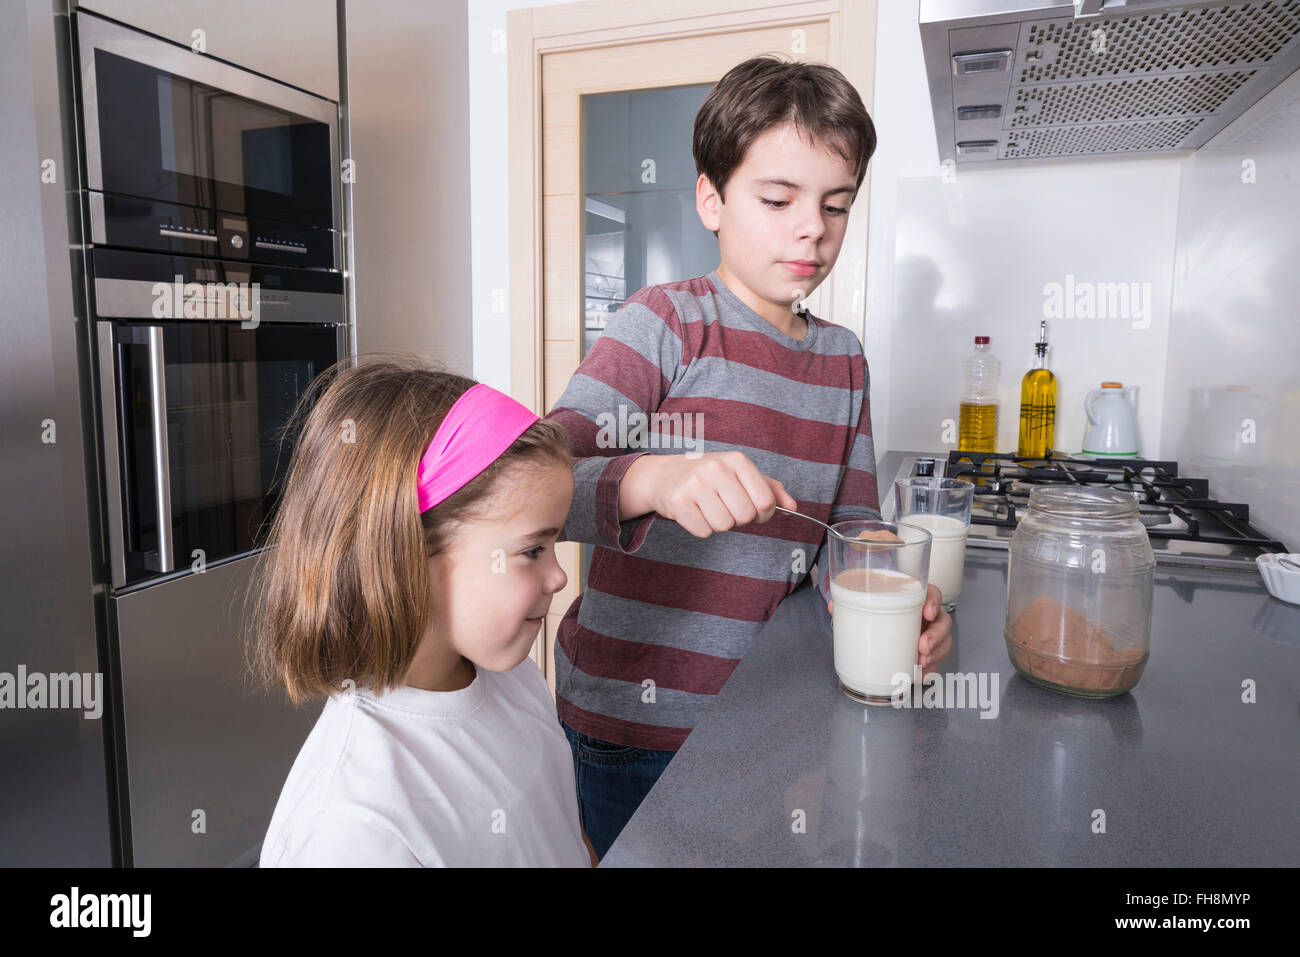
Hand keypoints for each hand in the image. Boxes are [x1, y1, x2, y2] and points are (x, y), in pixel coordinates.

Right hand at [624, 451, 798, 537]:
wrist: (664, 476)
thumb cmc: (709, 476)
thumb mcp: (740, 474)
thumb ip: (770, 489)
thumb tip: (793, 507)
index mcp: (737, 460)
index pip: (765, 501)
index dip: (763, 513)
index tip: (753, 509)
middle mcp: (716, 468)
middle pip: (745, 516)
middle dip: (738, 518)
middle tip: (725, 506)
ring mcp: (695, 484)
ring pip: (724, 526)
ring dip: (719, 523)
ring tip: (709, 507)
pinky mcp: (678, 501)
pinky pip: (704, 531)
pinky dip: (701, 527)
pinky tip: (695, 512)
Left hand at [825, 583, 952, 670]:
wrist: (873, 634)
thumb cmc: (874, 613)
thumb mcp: (862, 605)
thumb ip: (849, 603)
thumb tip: (833, 606)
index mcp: (914, 599)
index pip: (932, 593)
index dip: (934, 601)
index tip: (927, 612)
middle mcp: (925, 617)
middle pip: (943, 621)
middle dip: (936, 635)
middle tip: (922, 646)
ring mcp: (928, 636)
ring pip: (944, 643)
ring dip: (936, 654)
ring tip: (921, 662)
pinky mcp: (926, 654)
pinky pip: (935, 662)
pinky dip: (928, 670)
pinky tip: (919, 676)